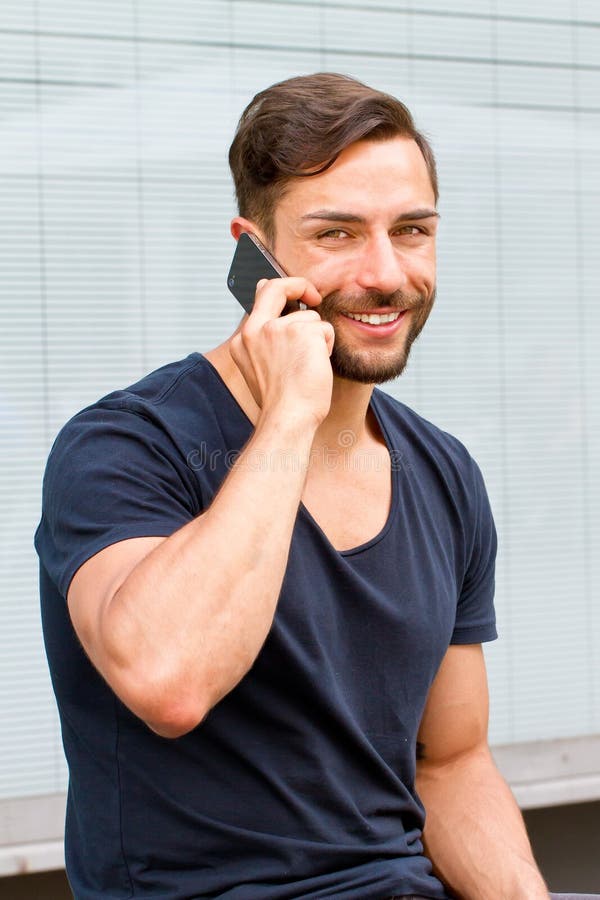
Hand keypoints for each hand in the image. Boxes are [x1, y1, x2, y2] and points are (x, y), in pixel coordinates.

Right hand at [229, 276, 334, 428]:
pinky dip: (327, 347)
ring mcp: (278, 329)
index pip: (260, 298)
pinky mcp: (302, 332)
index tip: (295, 297)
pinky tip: (316, 367)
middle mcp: (256, 330)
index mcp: (243, 340)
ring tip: (308, 366)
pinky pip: (325, 329)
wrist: (288, 419)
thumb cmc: (280, 402)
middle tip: (314, 296)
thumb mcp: (262, 368)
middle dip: (298, 285)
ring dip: (318, 340)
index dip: (281, 291)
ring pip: (310, 319)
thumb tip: (273, 313)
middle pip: (276, 287)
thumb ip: (265, 340)